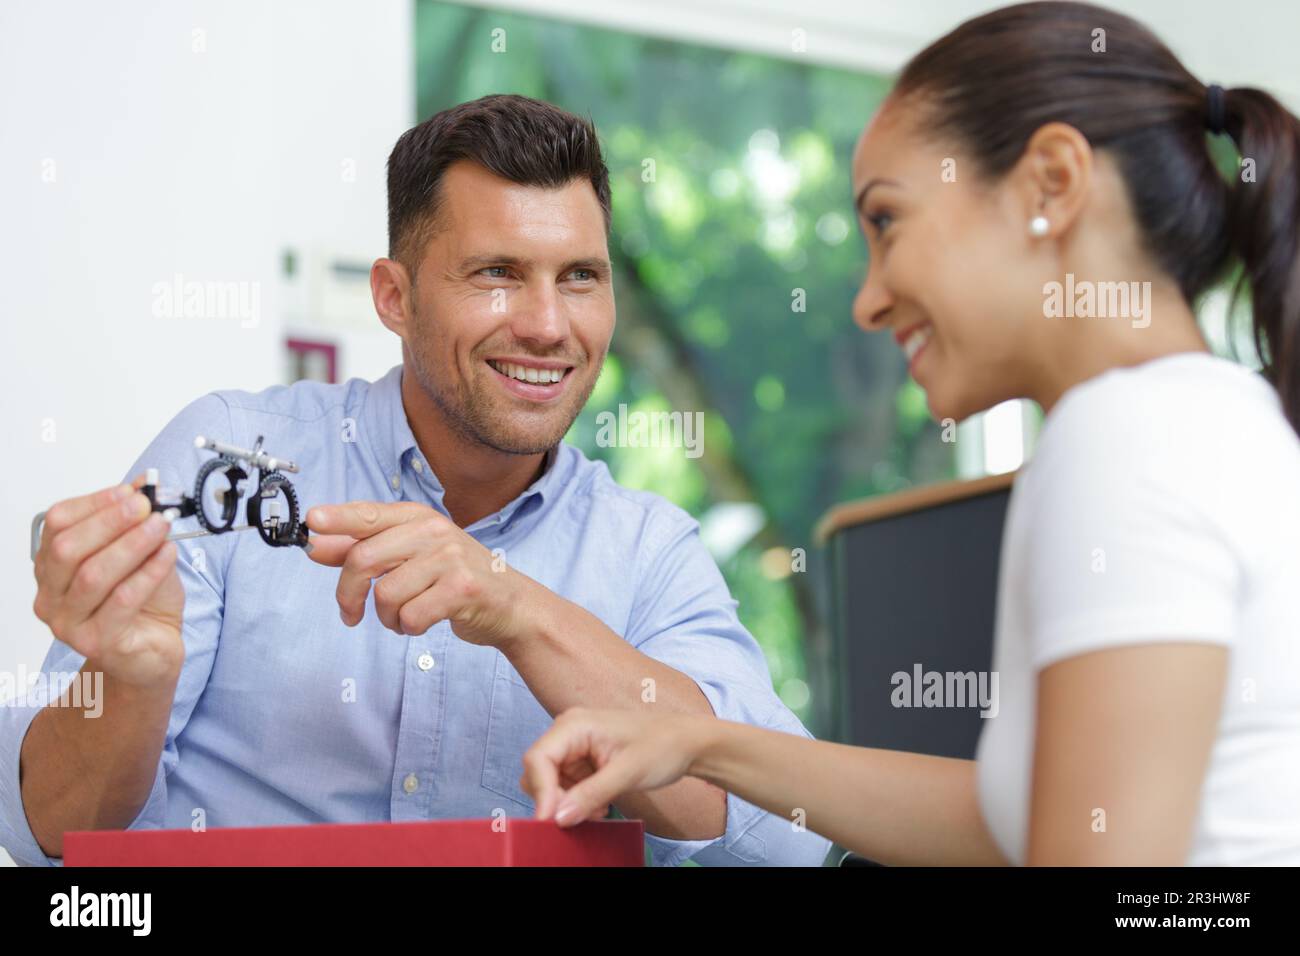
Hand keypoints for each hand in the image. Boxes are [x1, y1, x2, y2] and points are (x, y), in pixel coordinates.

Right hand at [32, 476, 184, 687]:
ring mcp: (69, 623)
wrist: (153, 652)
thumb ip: (139, 522)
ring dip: (131, 544)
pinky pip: (122, 601)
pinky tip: (168, 555)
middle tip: (147, 506)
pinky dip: (148, 572)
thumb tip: (147, 484)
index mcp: (52, 567)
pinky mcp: (98, 643)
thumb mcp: (142, 554)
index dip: (94, 503)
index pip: (57, 524)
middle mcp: (51, 596)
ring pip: (93, 575)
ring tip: (161, 526)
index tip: (130, 491)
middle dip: (111, 521)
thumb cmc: (143, 603)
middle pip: (68, 548)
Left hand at [305, 501, 536, 646]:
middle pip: (363, 559)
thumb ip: (364, 549)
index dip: (337, 518)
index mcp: (418, 518)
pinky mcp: (461, 588)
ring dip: (386, 618)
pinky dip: (408, 628)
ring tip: (403, 617)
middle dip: (348, 595)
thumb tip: (316, 544)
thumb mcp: (411, 557)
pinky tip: (422, 622)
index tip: (311, 521)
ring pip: (385, 594)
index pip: (367, 514)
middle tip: (350, 614)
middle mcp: (433, 531)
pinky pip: (410, 616)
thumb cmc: (456, 579)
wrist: (511, 605)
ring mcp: (449, 558)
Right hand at [521, 707, 705, 825]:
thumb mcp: (627, 773)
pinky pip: (566, 786)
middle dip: (556, 799)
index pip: (538, 759)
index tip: (552, 821)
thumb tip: (558, 817)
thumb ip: (590, 794)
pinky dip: (578, 800)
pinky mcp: (583, 760)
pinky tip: (602, 804)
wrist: (686, 744)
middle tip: (584, 816)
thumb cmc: (662, 746)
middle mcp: (569, 732)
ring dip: (569, 803)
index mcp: (575, 725)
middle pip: (539, 772)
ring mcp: (575, 746)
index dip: (540, 792)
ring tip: (601, 808)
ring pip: (551, 783)